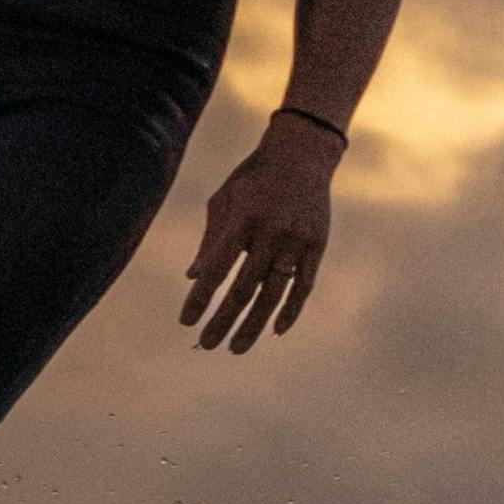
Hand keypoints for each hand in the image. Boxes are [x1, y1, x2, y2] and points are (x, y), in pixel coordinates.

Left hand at [180, 114, 340, 350]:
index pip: (216, 269)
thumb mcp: (224, 199)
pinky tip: (276, 330)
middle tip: (206, 345)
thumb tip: (193, 277)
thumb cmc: (254, 179)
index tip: (186, 322)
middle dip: (222, 321)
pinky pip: (303, 286)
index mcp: (242, 220)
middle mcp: (270, 233)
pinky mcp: (317, 246)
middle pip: (243, 289)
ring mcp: (297, 241)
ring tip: (235, 348)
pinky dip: (290, 311)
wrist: (301, 154)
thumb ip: (210, 239)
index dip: (200, 298)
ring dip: (253, 326)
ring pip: (273, 295)